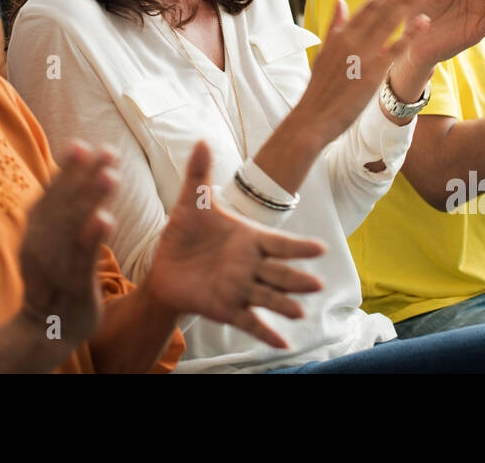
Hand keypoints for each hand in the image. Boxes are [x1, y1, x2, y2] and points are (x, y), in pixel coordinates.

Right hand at [16, 143, 115, 351]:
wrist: (47, 330)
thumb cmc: (56, 279)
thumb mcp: (52, 243)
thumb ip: (60, 213)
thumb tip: (72, 175)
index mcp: (36, 231)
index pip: (52, 194)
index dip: (66, 170)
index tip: (82, 145)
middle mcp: (40, 243)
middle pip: (63, 204)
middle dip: (85, 176)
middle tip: (107, 152)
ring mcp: (54, 264)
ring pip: (72, 226)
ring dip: (91, 198)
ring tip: (110, 176)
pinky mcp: (71, 285)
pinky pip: (81, 258)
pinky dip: (92, 236)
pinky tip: (106, 218)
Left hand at [146, 143, 323, 348]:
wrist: (164, 266)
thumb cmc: (185, 233)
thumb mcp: (191, 202)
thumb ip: (199, 174)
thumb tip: (202, 140)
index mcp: (249, 239)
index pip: (279, 243)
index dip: (299, 247)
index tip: (320, 248)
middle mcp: (251, 266)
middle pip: (279, 273)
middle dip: (297, 278)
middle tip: (316, 283)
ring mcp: (241, 289)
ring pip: (268, 297)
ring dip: (285, 305)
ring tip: (299, 313)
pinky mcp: (227, 308)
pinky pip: (250, 322)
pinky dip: (266, 333)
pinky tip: (282, 344)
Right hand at [292, 0, 433, 144]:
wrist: (313, 117)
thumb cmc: (320, 88)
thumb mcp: (324, 51)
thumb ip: (335, 24)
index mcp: (340, 33)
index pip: (368, 4)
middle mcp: (351, 39)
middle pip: (380, 8)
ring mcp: (361, 55)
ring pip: (388, 23)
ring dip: (407, 4)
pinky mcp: (371, 72)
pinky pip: (394, 50)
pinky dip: (409, 34)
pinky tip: (424, 21)